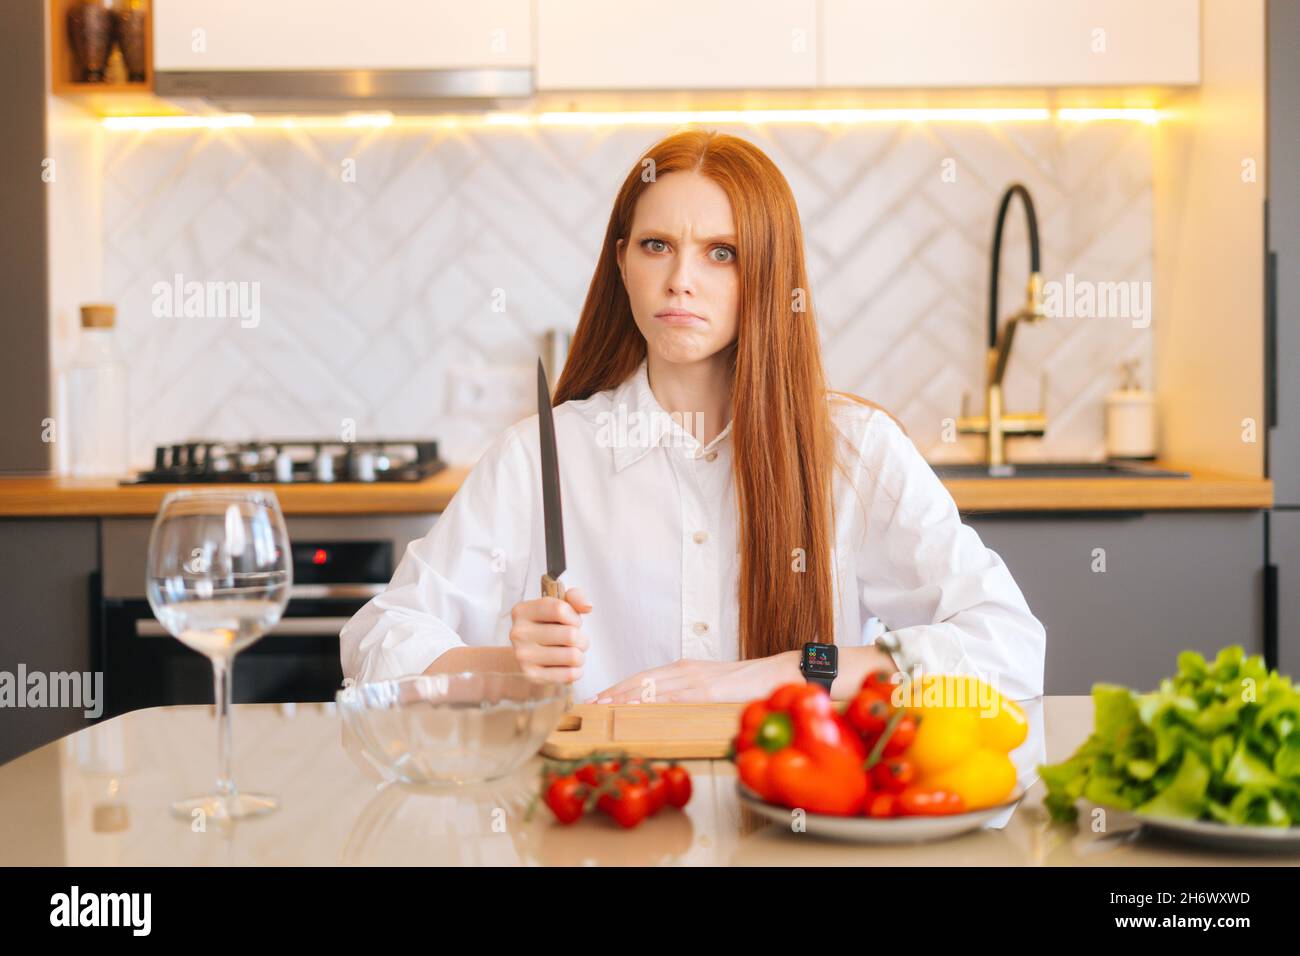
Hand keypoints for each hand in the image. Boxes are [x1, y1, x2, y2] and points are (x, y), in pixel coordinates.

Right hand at [508, 586, 592, 683]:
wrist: (529, 656)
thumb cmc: (549, 627)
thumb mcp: (559, 605)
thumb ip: (575, 597)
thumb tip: (587, 606)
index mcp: (522, 611)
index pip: (560, 609)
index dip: (575, 617)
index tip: (573, 622)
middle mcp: (518, 633)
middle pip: (570, 635)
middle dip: (582, 639)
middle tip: (577, 641)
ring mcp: (523, 656)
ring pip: (573, 656)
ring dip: (580, 656)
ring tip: (573, 654)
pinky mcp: (532, 676)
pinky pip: (570, 674)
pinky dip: (577, 671)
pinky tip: (569, 667)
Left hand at [587, 652, 800, 703]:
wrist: (774, 673)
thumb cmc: (744, 682)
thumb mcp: (709, 686)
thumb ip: (688, 693)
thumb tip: (667, 707)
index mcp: (683, 669)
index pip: (643, 677)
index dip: (619, 686)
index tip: (599, 696)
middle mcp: (684, 670)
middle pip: (640, 679)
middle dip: (613, 691)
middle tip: (590, 702)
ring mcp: (695, 679)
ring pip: (651, 686)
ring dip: (624, 696)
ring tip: (603, 706)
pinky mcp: (707, 690)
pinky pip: (674, 696)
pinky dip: (653, 701)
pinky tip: (637, 706)